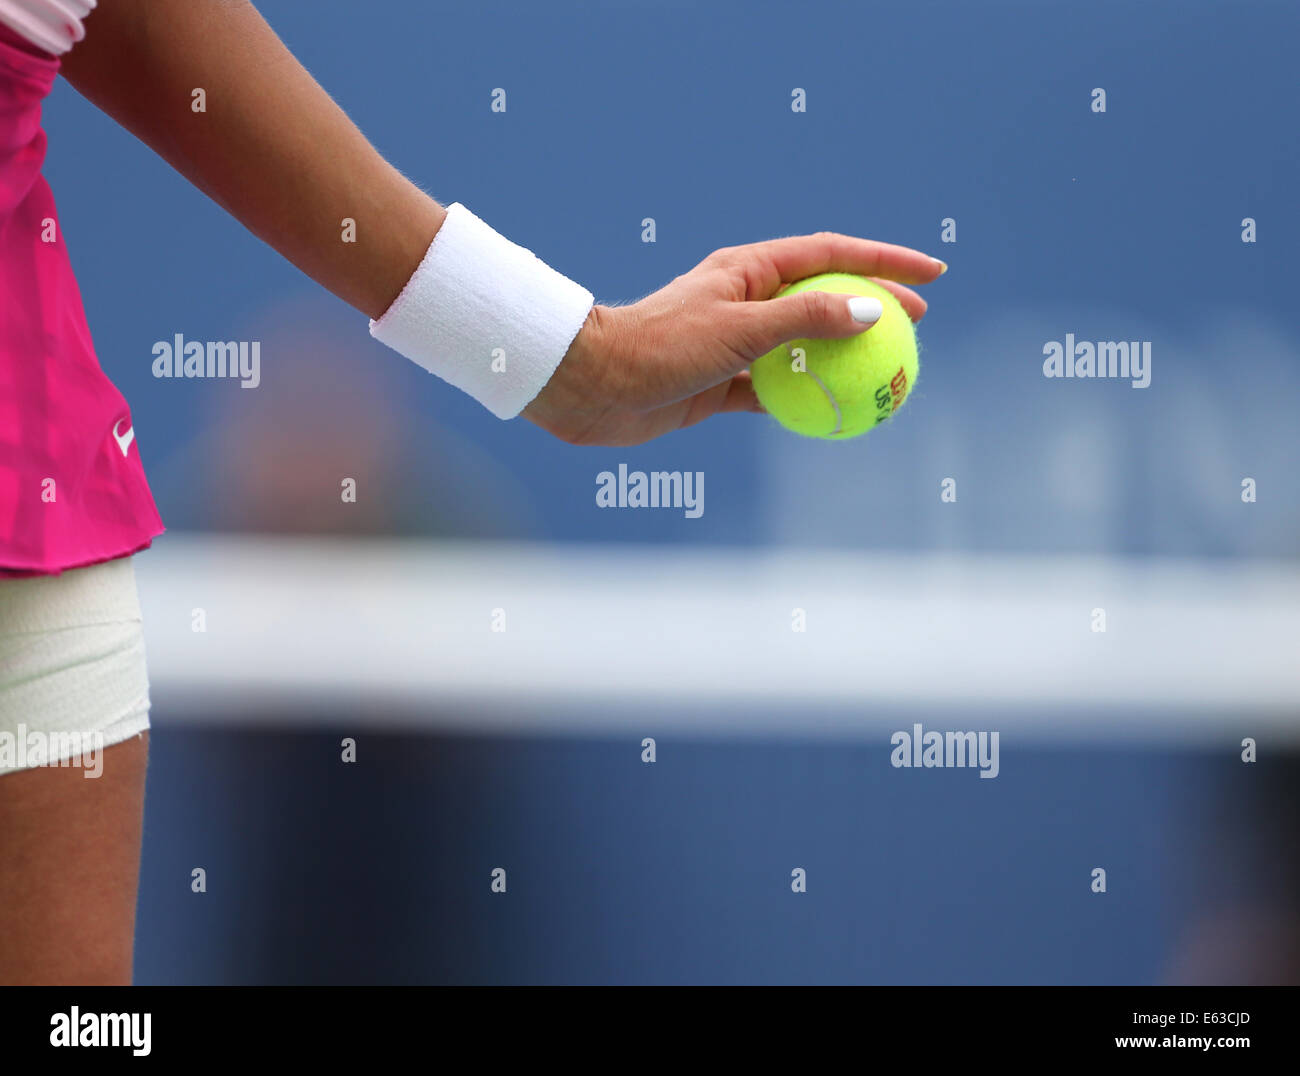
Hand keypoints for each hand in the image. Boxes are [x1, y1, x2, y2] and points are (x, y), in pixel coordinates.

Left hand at [522, 231, 945, 445]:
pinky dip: (803, 398)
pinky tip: (834, 413)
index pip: (832, 255)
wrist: (594, 387)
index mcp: (749, 270)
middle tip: (919, 320)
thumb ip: (805, 318)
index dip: (885, 259)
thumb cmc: (661, 347)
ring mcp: (734, 343)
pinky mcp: (720, 384)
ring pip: (802, 345)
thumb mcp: (739, 329)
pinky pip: (775, 388)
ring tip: (884, 369)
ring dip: (841, 356)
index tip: (932, 271)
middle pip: (824, 297)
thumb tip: (870, 311)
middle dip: (874, 304)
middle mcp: (745, 300)